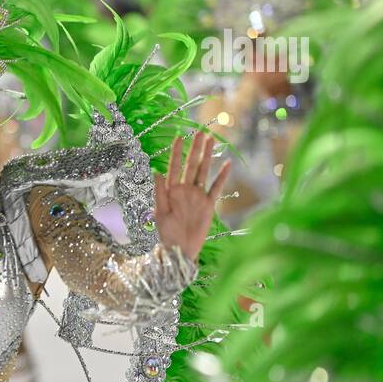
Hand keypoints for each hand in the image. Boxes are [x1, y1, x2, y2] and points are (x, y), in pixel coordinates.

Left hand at [153, 132, 230, 262]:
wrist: (180, 249)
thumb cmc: (166, 233)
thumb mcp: (159, 212)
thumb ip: (159, 191)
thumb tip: (156, 171)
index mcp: (171, 190)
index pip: (174, 166)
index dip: (176, 152)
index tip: (179, 136)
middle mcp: (185, 190)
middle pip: (191, 165)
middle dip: (195, 148)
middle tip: (200, 132)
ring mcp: (198, 196)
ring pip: (204, 172)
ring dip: (208, 156)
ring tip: (212, 140)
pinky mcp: (208, 205)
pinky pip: (216, 188)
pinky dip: (221, 176)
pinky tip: (226, 164)